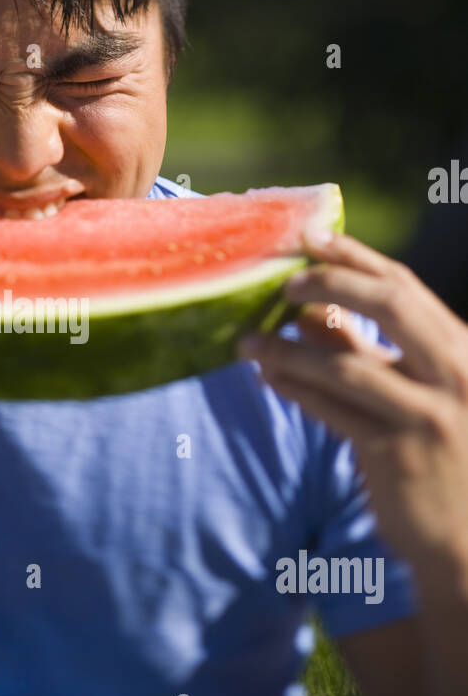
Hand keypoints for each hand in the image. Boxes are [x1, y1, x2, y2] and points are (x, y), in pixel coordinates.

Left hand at [239, 230, 467, 570]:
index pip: (407, 288)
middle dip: (330, 283)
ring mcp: (429, 414)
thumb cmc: (446, 459)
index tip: (312, 236)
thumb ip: (374, 353)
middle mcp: (457, 374)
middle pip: (389, 305)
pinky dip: (296, 389)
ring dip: (291, 348)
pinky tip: (269, 377)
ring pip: (346, 365)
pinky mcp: (396, 454)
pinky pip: (332, 411)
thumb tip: (316, 312)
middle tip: (283, 283)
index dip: (356, 258)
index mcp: (465, 351)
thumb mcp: (423, 394)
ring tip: (249, 340)